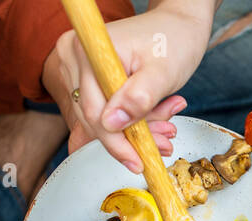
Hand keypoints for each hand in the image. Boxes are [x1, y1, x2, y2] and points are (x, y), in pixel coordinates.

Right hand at [43, 3, 213, 171]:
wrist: (177, 26)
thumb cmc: (173, 42)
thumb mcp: (163, 73)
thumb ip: (139, 98)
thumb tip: (112, 124)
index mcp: (89, 51)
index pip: (94, 111)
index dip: (116, 143)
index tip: (138, 163)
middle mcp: (75, 57)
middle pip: (94, 117)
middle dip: (131, 137)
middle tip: (165, 142)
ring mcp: (78, 67)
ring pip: (101, 117)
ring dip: (136, 130)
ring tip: (167, 127)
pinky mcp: (88, 77)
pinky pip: (105, 109)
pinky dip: (132, 120)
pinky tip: (156, 120)